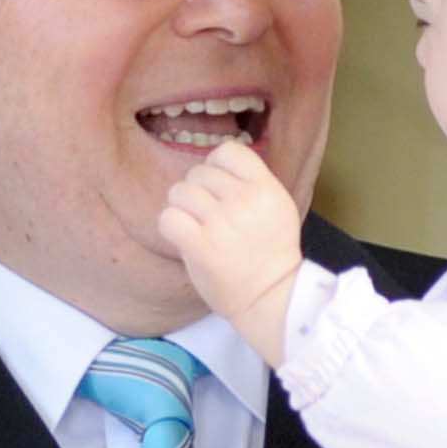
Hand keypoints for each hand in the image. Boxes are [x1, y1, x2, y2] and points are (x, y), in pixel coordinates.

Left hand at [158, 141, 303, 355]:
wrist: (270, 297)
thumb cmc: (271, 255)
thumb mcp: (278, 209)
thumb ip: (253, 184)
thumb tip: (215, 165)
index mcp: (266, 188)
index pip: (229, 150)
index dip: (216, 164)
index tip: (218, 187)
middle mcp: (244, 200)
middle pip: (198, 173)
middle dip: (197, 191)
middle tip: (206, 216)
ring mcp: (221, 222)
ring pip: (179, 192)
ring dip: (181, 208)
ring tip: (194, 227)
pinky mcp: (200, 245)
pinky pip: (168, 218)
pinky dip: (170, 227)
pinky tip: (182, 238)